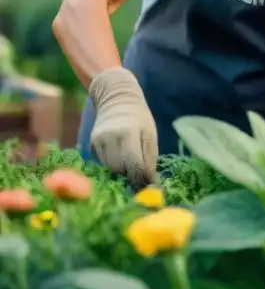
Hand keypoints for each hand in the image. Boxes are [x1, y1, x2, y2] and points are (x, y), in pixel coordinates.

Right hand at [89, 67, 157, 189]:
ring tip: (129, 167)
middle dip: (131, 177)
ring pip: (109, 169)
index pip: (134, 166)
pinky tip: (118, 158)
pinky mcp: (90, 145)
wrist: (117, 99)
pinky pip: (102, 163)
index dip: (142, 180)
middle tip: (140, 180)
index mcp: (129, 134)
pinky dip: (111, 165)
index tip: (149, 189)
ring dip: (120, 172)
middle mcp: (110, 138)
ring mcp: (98, 141)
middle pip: (120, 170)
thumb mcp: (150, 135)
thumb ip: (149, 159)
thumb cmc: (139, 119)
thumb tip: (151, 184)